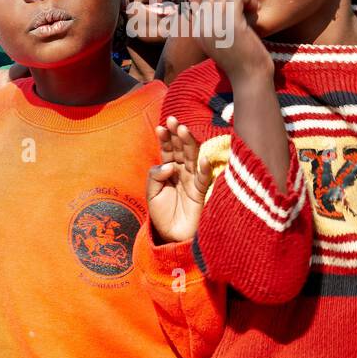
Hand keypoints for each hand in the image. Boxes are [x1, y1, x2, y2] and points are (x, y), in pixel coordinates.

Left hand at [146, 116, 213, 243]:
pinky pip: (204, 177)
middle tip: (173, 120)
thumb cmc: (162, 215)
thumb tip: (168, 165)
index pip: (167, 150)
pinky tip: (203, 158)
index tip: (160, 127)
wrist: (173, 237)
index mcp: (169, 170)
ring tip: (183, 130)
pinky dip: (205, 168)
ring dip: (189, 143)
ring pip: (192, 157)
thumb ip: (155, 177)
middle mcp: (182, 171)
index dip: (165, 139)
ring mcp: (193, 179)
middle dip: (177, 134)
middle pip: (180, 149)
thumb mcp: (151, 195)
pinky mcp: (202, 191)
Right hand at [191, 0, 272, 84]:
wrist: (250, 78)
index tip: (239, 6)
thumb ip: (217, 20)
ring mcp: (214, 25)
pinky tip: (254, 9)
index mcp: (198, 29)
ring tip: (251, 7)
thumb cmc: (241, 58)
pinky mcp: (230, 26)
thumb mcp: (223, 37)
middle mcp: (202, 26)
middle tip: (245, 4)